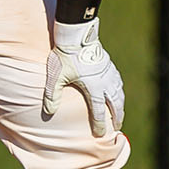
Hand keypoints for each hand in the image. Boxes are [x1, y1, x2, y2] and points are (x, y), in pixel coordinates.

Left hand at [42, 17, 124, 137]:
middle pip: (115, 104)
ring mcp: (109, 72)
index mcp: (94, 87)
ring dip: (120, 105)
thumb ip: (53, 96)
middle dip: (117, 117)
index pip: (99, 111)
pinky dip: (120, 90)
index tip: (101, 134)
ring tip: (120, 113)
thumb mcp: (56, 77)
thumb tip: (48, 113)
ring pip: (119, 93)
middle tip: (117, 128)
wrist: (76, 34)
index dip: (100, 124)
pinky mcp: (109, 64)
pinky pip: (118, 81)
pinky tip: (118, 92)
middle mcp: (105, 81)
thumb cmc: (65, 56)